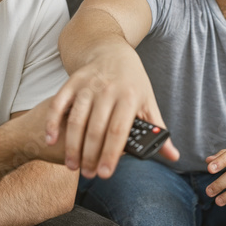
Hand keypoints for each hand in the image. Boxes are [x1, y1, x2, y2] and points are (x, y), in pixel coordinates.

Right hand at [45, 51, 177, 178]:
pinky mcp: (72, 82)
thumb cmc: (132, 82)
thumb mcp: (148, 101)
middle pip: (96, 129)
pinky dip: (52, 123)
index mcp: (130, 97)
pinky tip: (51, 141)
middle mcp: (108, 90)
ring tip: (73, 166)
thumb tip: (173, 157)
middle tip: (88, 175)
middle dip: (90, 156)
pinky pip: (58, 104)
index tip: (105, 174)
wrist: (111, 50)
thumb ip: (158, 130)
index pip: (118, 131)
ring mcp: (88, 86)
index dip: (110, 154)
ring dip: (72, 146)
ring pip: (76, 120)